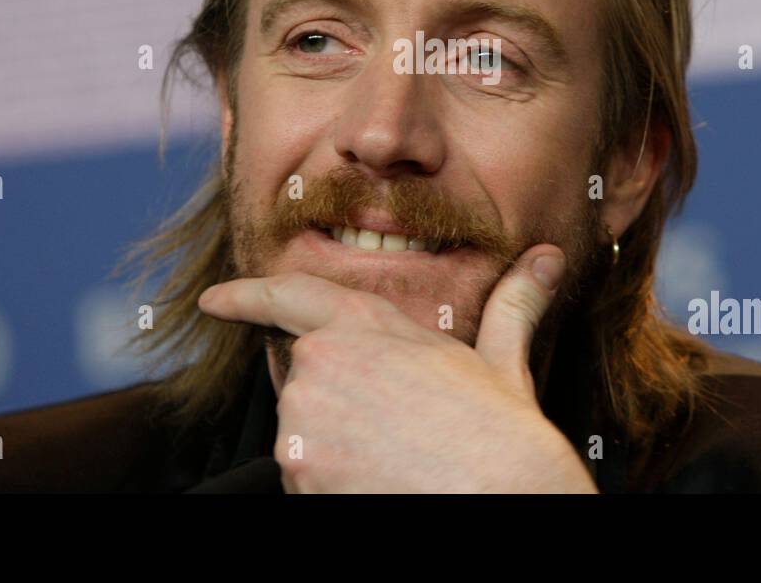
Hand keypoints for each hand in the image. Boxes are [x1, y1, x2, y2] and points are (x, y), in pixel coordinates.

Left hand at [198, 244, 597, 492]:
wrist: (504, 497)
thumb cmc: (502, 436)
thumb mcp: (503, 362)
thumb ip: (512, 306)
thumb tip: (546, 262)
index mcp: (366, 326)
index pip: (289, 297)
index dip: (245, 297)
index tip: (215, 301)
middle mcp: (322, 365)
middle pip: (306, 381)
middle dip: (340, 400)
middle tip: (396, 423)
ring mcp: (305, 421)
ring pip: (304, 432)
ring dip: (339, 444)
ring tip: (398, 455)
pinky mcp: (299, 471)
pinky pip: (304, 476)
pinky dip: (335, 480)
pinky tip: (381, 480)